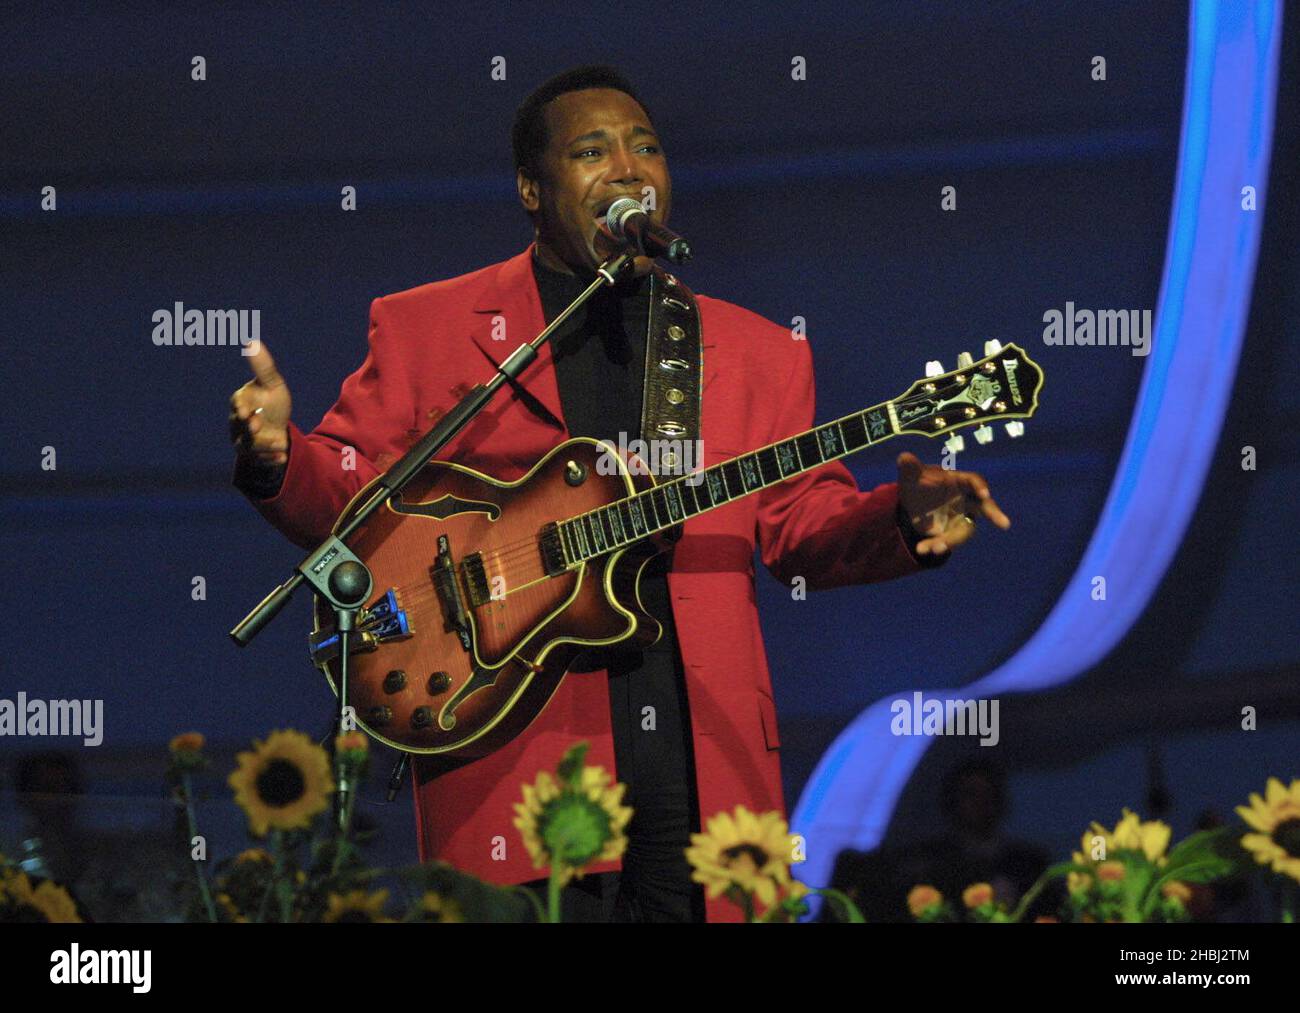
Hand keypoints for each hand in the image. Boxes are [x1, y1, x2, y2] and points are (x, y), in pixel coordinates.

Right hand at [229, 340, 291, 465]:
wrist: (279, 430)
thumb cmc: (272, 404)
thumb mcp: (273, 385)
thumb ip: (264, 367)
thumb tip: (252, 341)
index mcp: (241, 402)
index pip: (237, 403)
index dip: (240, 407)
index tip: (246, 410)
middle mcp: (237, 423)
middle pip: (238, 427)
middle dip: (248, 428)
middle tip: (256, 426)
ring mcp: (244, 442)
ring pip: (247, 446)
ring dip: (264, 445)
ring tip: (281, 443)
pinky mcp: (254, 458)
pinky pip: (259, 461)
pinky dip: (270, 459)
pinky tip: (283, 457)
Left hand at [895, 451, 1010, 556]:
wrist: (911, 504)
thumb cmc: (918, 483)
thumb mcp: (910, 476)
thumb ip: (909, 467)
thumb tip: (904, 457)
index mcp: (959, 481)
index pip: (974, 481)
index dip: (980, 486)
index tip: (985, 494)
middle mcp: (966, 500)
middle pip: (985, 506)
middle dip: (995, 513)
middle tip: (1005, 523)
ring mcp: (962, 518)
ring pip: (964, 530)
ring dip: (951, 540)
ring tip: (934, 548)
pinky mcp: (953, 533)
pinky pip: (949, 541)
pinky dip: (936, 545)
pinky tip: (921, 548)